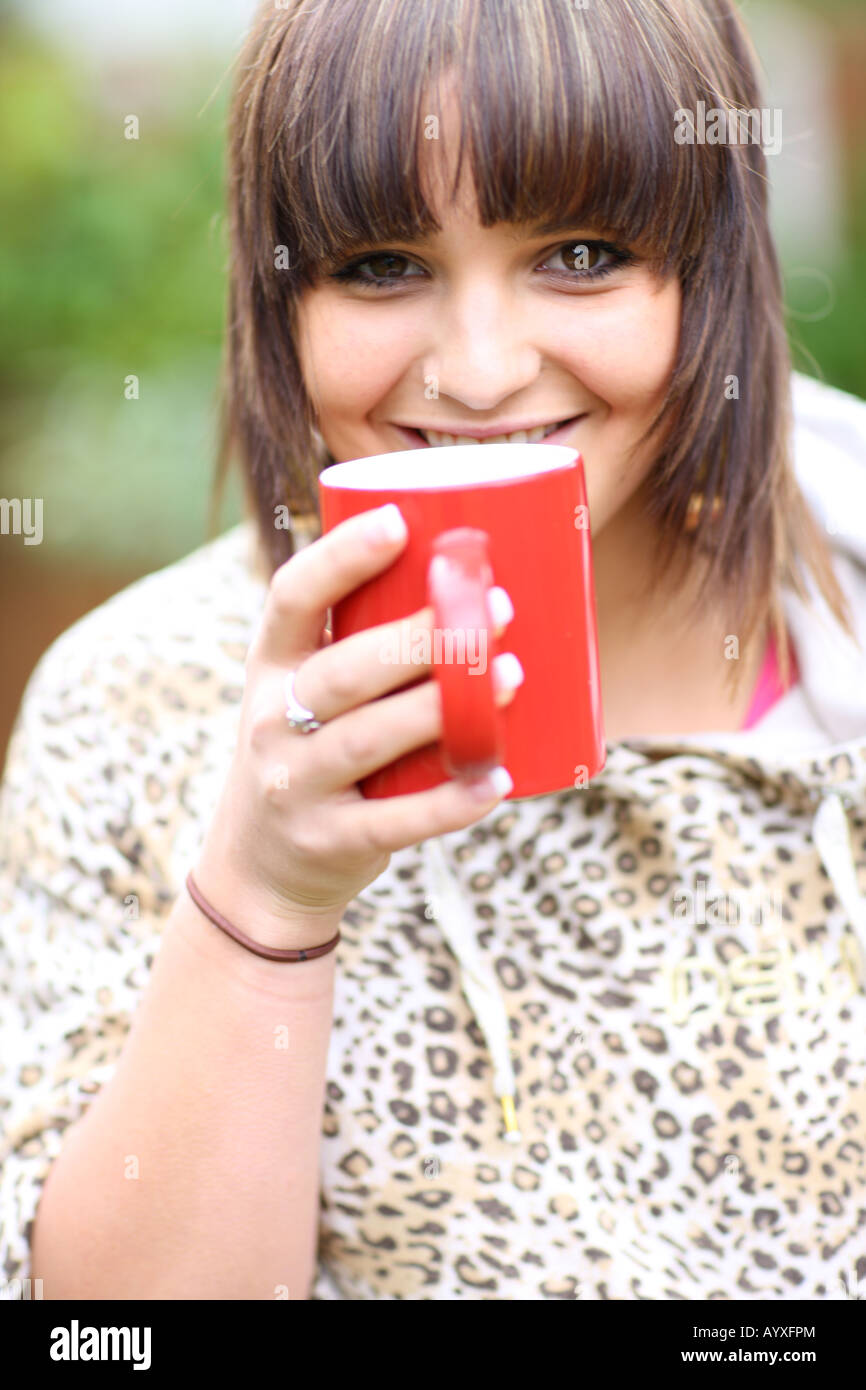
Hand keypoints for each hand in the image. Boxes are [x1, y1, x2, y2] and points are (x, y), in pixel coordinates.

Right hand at [193, 505, 520, 947]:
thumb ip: (362, 649)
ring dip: (443, 709)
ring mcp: (295, 786)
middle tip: (496, 612)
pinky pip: (394, 822)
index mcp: (271, 667)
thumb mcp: (304, 695)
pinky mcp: (329, 841)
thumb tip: (479, 586)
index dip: (340, 557)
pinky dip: (448, 803)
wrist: (259, 870)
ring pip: (369, 739)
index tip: (399, 522)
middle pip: (343, 671)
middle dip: (418, 639)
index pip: (290, 598)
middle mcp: (272, 722)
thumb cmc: (312, 755)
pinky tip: (495, 781)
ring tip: (508, 678)